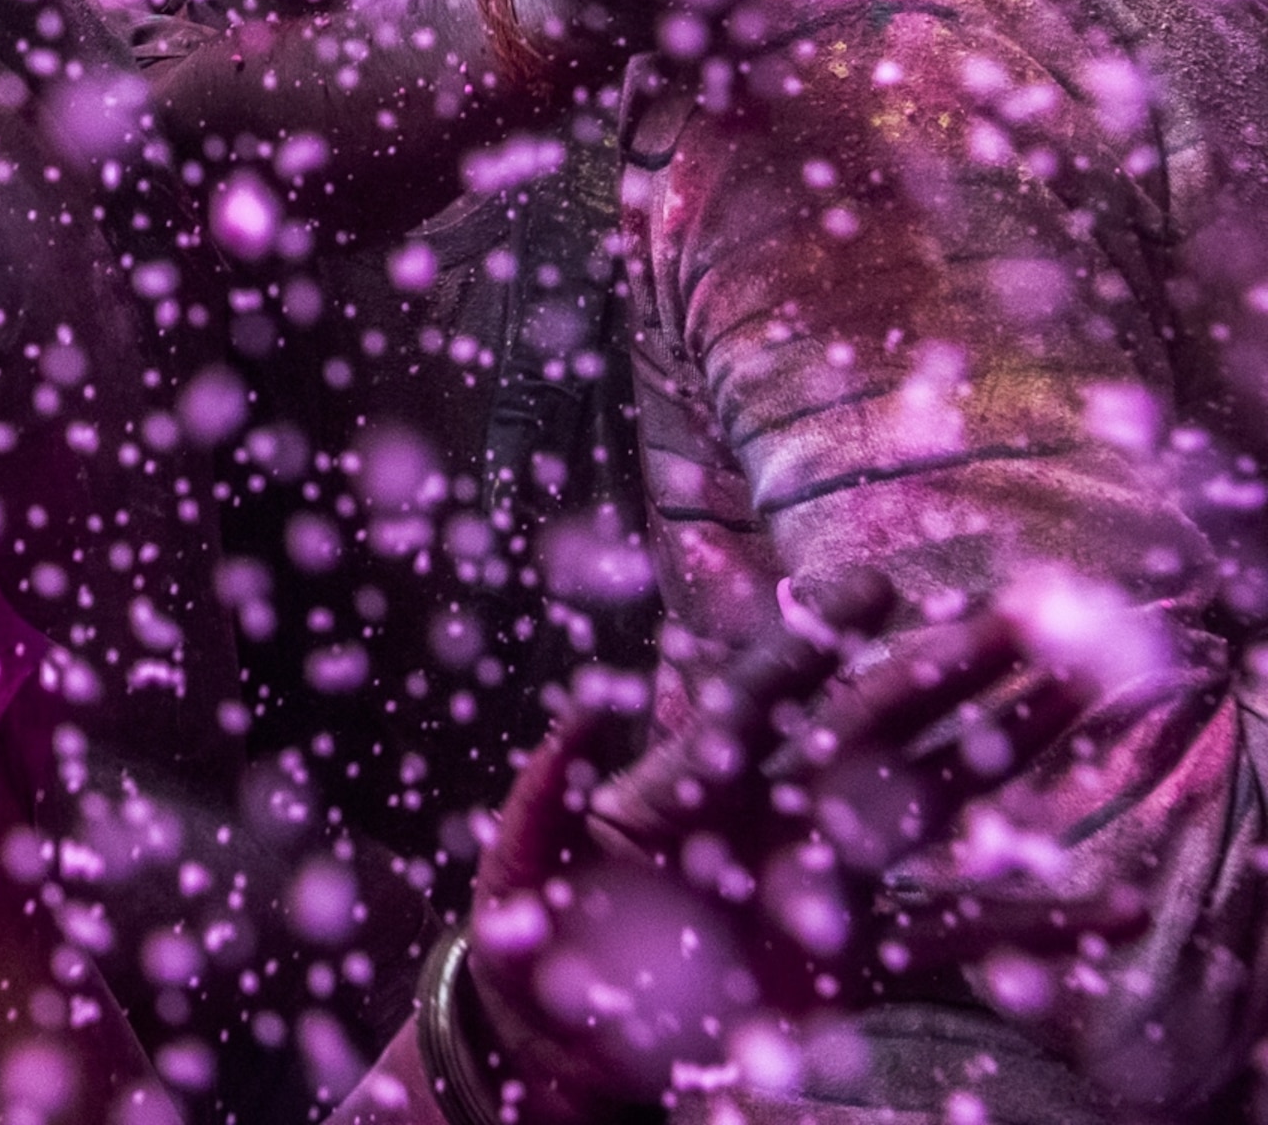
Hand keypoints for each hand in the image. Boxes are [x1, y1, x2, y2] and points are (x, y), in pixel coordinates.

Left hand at [461, 574, 1110, 1116]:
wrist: (565, 1043)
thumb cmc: (532, 943)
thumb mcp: (520, 870)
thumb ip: (549, 794)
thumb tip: (576, 705)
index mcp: (692, 775)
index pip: (758, 690)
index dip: (810, 637)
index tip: (871, 590)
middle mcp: (773, 810)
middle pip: (869, 722)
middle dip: (943, 668)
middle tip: (1023, 615)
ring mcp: (825, 879)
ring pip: (930, 801)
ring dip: (1005, 751)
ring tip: (1079, 694)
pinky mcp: (854, 962)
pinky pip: (954, 938)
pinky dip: (1034, 927)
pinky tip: (1112, 908)